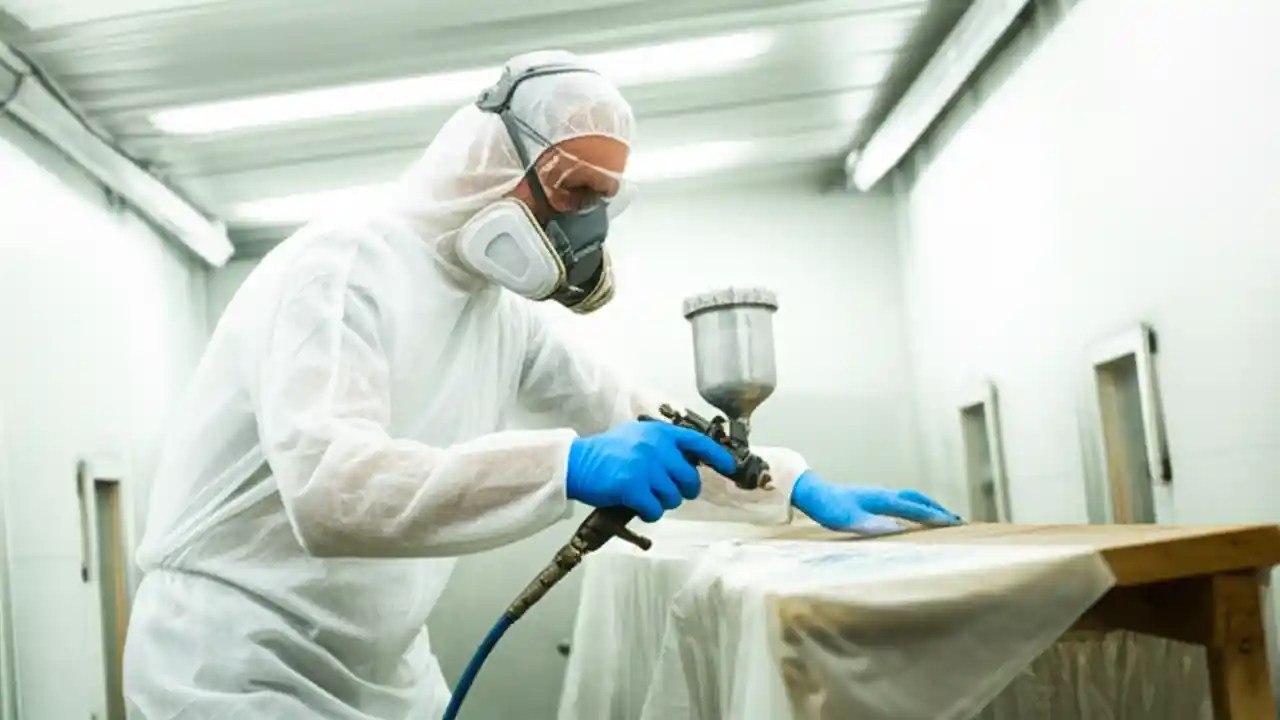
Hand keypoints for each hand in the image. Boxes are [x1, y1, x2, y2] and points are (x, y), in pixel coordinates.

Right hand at [566, 421, 735, 521]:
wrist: (577, 463)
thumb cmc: (606, 453)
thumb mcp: (638, 437)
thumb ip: (663, 446)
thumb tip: (689, 463)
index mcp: (659, 434)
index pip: (698, 443)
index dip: (717, 457)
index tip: (729, 467)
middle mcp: (656, 448)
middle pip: (689, 480)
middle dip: (682, 491)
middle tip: (666, 492)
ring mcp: (645, 467)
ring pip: (673, 498)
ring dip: (661, 503)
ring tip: (643, 496)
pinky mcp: (633, 487)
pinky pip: (655, 510)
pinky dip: (648, 513)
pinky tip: (635, 506)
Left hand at [790, 471, 961, 534]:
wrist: (813, 492)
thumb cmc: (829, 508)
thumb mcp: (849, 520)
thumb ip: (872, 525)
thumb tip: (897, 528)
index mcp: (883, 500)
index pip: (915, 508)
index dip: (936, 516)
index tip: (955, 523)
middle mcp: (884, 494)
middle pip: (918, 499)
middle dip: (938, 509)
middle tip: (958, 520)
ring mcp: (879, 494)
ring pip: (910, 497)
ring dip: (928, 506)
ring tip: (942, 516)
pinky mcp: (872, 498)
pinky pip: (901, 500)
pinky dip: (915, 505)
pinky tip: (913, 514)